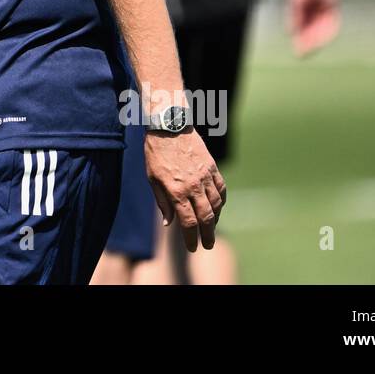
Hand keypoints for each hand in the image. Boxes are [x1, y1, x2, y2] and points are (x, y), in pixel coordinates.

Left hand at [143, 127, 224, 251]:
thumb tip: (169, 223)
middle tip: (207, 245)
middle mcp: (193, 187)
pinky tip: (218, 208)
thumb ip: (162, 202)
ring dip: (215, 220)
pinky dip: (221, 202)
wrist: (169, 127)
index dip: (191, 238)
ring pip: (216, 205)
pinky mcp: (212, 168)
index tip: (193, 247)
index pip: (188, 223)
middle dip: (207, 235)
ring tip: (211, 228)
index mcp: (176, 191)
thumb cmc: (156, 154)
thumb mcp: (152, 179)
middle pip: (206, 218)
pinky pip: (221, 190)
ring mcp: (205, 177)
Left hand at [287, 0, 340, 56]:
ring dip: (308, 35)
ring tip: (297, 46)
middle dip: (311, 42)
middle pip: (322, 30)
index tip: (305, 52)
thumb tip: (291, 31)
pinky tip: (294, 31)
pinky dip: (305, 25)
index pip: (327, 31)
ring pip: (316, 24)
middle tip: (299, 54)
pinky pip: (312, 16)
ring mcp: (324, 4)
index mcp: (332, 8)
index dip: (317, 43)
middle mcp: (329, 8)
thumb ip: (296, 13)